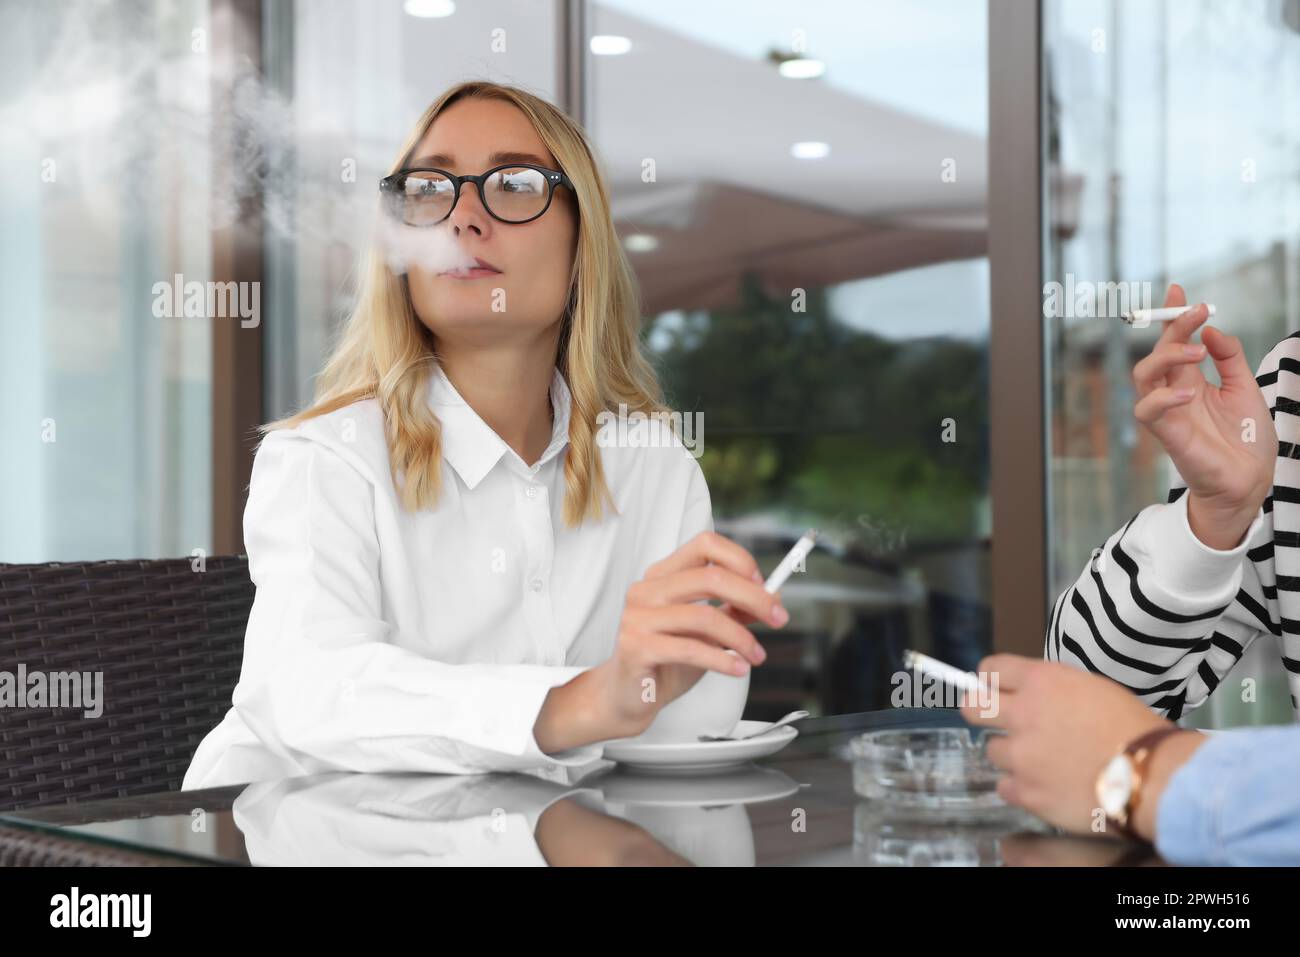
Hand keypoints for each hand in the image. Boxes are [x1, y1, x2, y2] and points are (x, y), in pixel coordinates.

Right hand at [588, 531, 786, 738]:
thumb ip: (733, 611)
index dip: (739, 559)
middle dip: (754, 598)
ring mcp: (638, 617)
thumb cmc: (667, 660)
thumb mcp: (707, 632)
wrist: (629, 697)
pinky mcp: (636, 647)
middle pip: (711, 577)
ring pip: (704, 615)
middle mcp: (646, 590)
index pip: (705, 545)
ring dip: (741, 638)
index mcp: (662, 576)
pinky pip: (690, 649)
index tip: (764, 585)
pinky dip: (723, 659)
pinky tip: (738, 668)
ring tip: (757, 656)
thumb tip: (772, 598)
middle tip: (779, 618)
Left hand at [960, 655, 1204, 839]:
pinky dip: (1022, 789)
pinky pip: (1006, 787)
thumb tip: (1031, 696)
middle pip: (971, 707)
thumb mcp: (1092, 688)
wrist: (1152, 776)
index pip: (991, 668)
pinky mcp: (1025, 792)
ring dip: (1013, 757)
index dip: (992, 680)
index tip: (997, 690)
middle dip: (981, 712)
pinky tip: (1046, 788)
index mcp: (1042, 682)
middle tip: (1000, 724)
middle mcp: (1022, 714)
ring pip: (993, 751)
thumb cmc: (1133, 727)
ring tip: (1044, 764)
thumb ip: (1053, 690)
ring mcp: (1021, 756)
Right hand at [1132, 283, 1275, 547]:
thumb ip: (1229, 358)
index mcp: (1191, 380)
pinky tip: (1187, 392)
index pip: (1174, 341)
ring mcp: (1168, 413)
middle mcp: (1174, 392)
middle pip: (1157, 351)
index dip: (1172, 316)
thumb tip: (1211, 330)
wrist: (1250, 480)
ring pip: (1142, 376)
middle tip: (1195, 311)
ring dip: (1165, 357)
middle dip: (1172, 327)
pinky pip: (1148, 412)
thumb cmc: (1246, 439)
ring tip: (1195, 351)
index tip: (1178, 289)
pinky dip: (1162, 398)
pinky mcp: (1167, 435)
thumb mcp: (1245, 388)